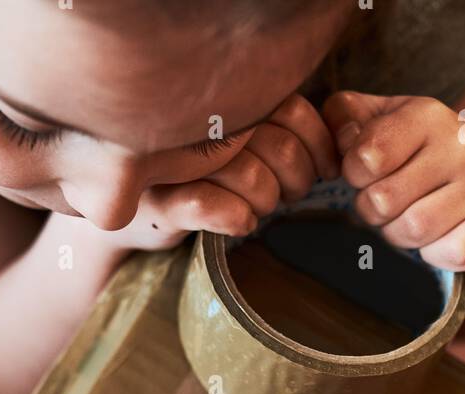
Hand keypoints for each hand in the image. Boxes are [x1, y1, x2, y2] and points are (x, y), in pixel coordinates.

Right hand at [121, 94, 338, 249]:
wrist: (133, 213)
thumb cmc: (197, 177)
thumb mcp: (238, 147)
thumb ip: (277, 135)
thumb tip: (331, 158)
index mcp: (226, 99)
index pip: (292, 109)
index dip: (318, 144)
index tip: (324, 170)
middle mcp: (201, 119)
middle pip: (279, 148)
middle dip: (294, 183)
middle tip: (284, 196)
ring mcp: (178, 160)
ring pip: (254, 179)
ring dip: (265, 205)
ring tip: (253, 208)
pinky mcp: (162, 200)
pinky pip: (214, 206)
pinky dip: (237, 220)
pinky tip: (236, 222)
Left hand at [322, 91, 464, 271]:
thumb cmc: (410, 154)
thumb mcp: (374, 124)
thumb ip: (344, 117)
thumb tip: (341, 135)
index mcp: (427, 113)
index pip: (366, 158)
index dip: (355, 176)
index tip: (365, 175)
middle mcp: (464, 141)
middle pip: (384, 200)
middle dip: (373, 212)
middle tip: (386, 206)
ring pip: (415, 229)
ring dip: (400, 235)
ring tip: (408, 219)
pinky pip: (454, 252)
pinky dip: (436, 254)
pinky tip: (437, 239)